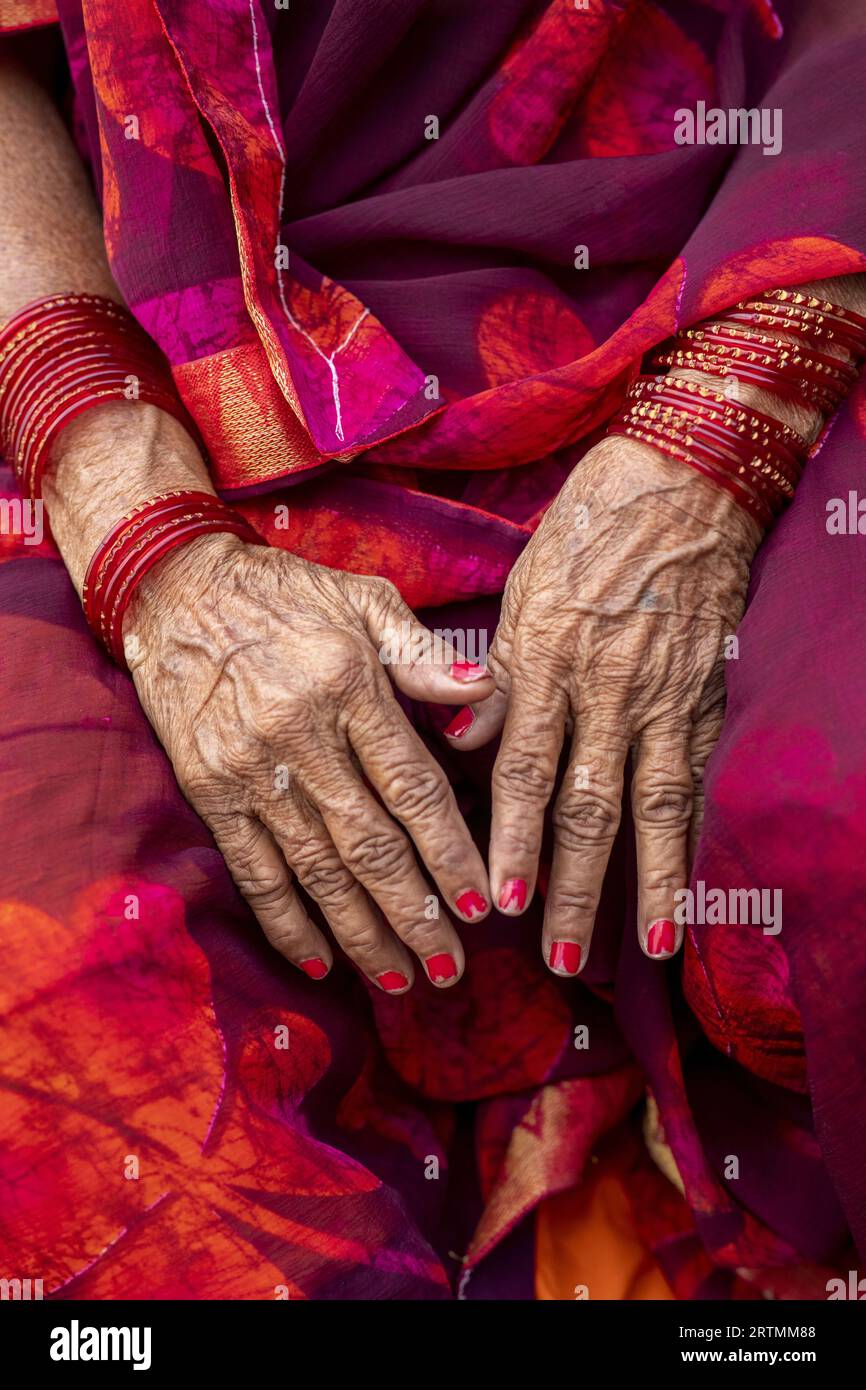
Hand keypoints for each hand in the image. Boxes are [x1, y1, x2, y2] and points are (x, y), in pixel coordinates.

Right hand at [124, 535, 494, 988]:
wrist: (175, 590)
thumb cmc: (285, 594)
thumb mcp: (364, 601)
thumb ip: (424, 654)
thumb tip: (486, 691)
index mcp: (350, 687)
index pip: (413, 789)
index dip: (451, 853)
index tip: (482, 905)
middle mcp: (301, 736)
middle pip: (370, 845)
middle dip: (415, 914)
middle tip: (450, 968)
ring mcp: (250, 770)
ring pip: (315, 870)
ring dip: (361, 931)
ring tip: (399, 978)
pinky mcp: (209, 790)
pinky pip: (251, 869)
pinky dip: (284, 920)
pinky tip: (317, 960)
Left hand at [446, 433, 760, 972]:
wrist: (679, 486)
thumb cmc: (586, 535)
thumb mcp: (521, 594)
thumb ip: (494, 674)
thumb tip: (464, 744)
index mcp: (545, 662)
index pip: (523, 770)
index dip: (511, 840)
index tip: (497, 901)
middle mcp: (603, 690)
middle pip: (585, 807)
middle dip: (571, 887)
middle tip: (557, 956)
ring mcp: (660, 698)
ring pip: (650, 808)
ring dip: (643, 884)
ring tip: (638, 949)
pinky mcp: (703, 699)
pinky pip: (696, 783)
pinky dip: (691, 843)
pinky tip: (689, 890)